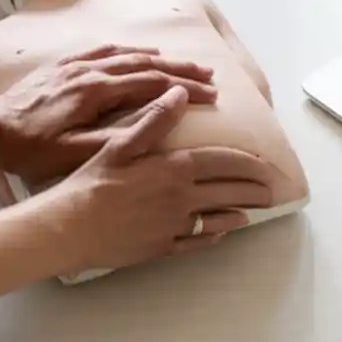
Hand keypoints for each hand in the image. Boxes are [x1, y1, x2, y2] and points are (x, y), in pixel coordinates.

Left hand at [0, 44, 218, 185]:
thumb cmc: (30, 149)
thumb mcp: (76, 153)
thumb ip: (120, 135)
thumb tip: (160, 118)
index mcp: (97, 92)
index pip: (153, 85)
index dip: (185, 90)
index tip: (211, 96)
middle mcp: (91, 71)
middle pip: (147, 65)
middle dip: (181, 71)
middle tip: (210, 77)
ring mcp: (76, 64)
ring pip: (128, 54)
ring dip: (161, 59)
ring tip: (184, 64)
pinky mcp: (63, 65)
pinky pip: (104, 49)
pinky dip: (129, 50)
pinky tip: (140, 52)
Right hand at [44, 85, 275, 271]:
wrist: (69, 229)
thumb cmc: (92, 182)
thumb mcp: (121, 144)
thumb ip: (155, 119)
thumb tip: (181, 94)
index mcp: (175, 168)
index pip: (225, 162)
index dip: (249, 164)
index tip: (267, 167)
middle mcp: (182, 198)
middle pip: (230, 192)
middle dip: (255, 191)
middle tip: (272, 191)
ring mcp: (174, 226)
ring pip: (218, 220)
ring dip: (239, 214)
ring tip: (252, 212)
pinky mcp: (162, 248)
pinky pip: (196, 242)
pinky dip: (213, 236)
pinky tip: (220, 233)